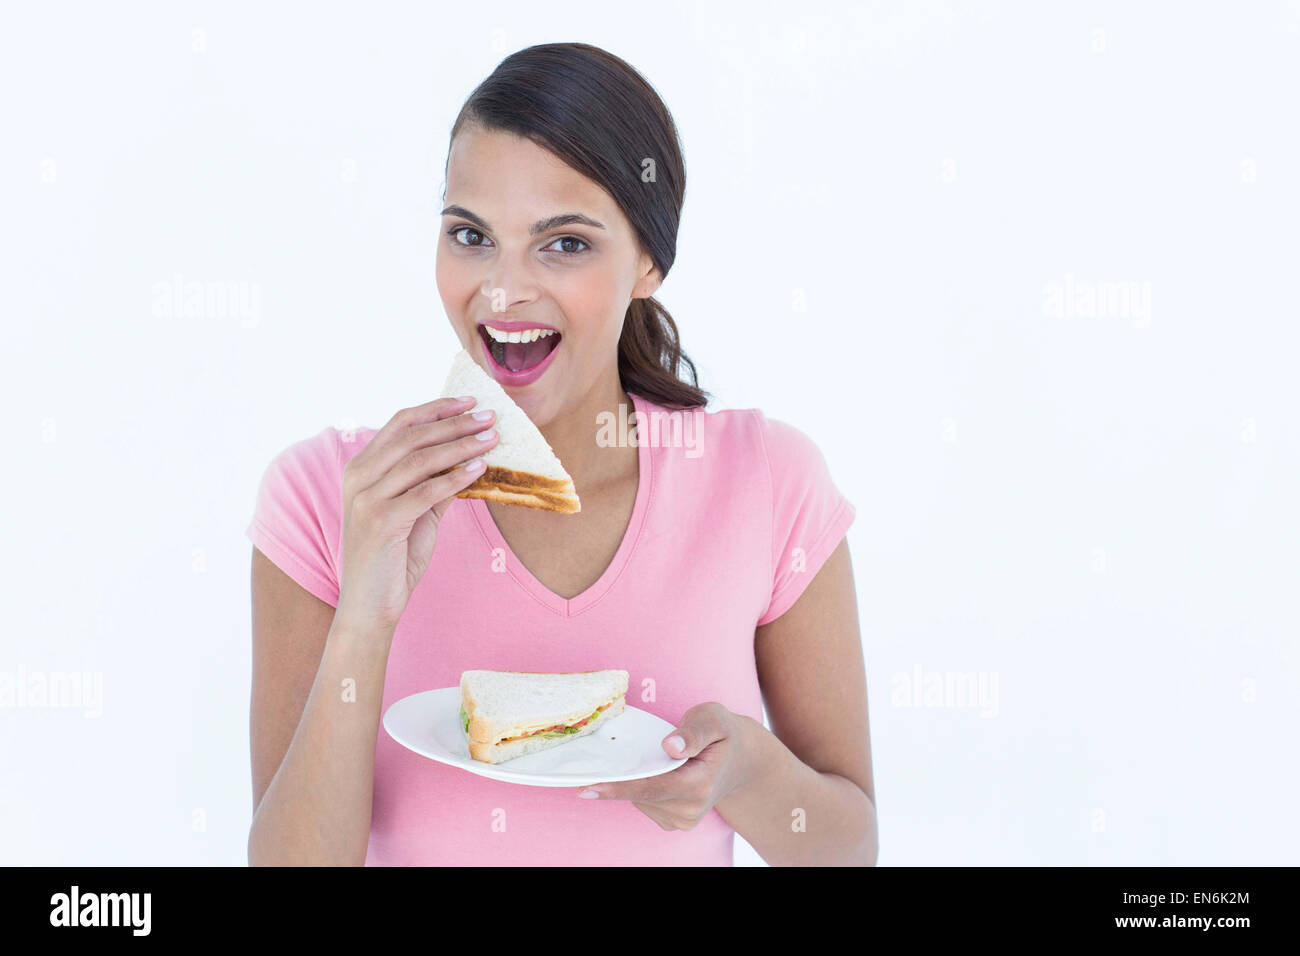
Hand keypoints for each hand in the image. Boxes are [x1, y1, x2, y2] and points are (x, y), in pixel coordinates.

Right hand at [334, 396, 498, 634]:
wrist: (369, 605)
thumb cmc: (393, 559)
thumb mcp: (417, 514)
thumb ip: (434, 485)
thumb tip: (469, 459)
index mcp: (361, 468)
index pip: (401, 423)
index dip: (437, 408)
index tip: (471, 401)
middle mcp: (358, 477)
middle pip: (413, 435)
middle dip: (456, 423)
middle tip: (491, 416)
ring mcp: (366, 498)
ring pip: (421, 459)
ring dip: (462, 446)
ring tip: (493, 438)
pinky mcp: (380, 521)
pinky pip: (426, 491)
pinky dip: (455, 477)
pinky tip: (480, 469)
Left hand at [576, 702, 758, 829]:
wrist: (741, 760)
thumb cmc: (723, 735)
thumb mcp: (714, 719)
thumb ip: (694, 731)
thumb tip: (670, 746)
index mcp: (700, 784)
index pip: (651, 787)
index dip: (618, 786)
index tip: (587, 786)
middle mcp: (690, 809)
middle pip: (640, 793)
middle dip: (623, 774)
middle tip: (614, 752)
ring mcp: (683, 820)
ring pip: (639, 798)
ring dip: (634, 778)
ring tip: (652, 756)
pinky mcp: (674, 822)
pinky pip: (644, 802)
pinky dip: (640, 785)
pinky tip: (654, 770)